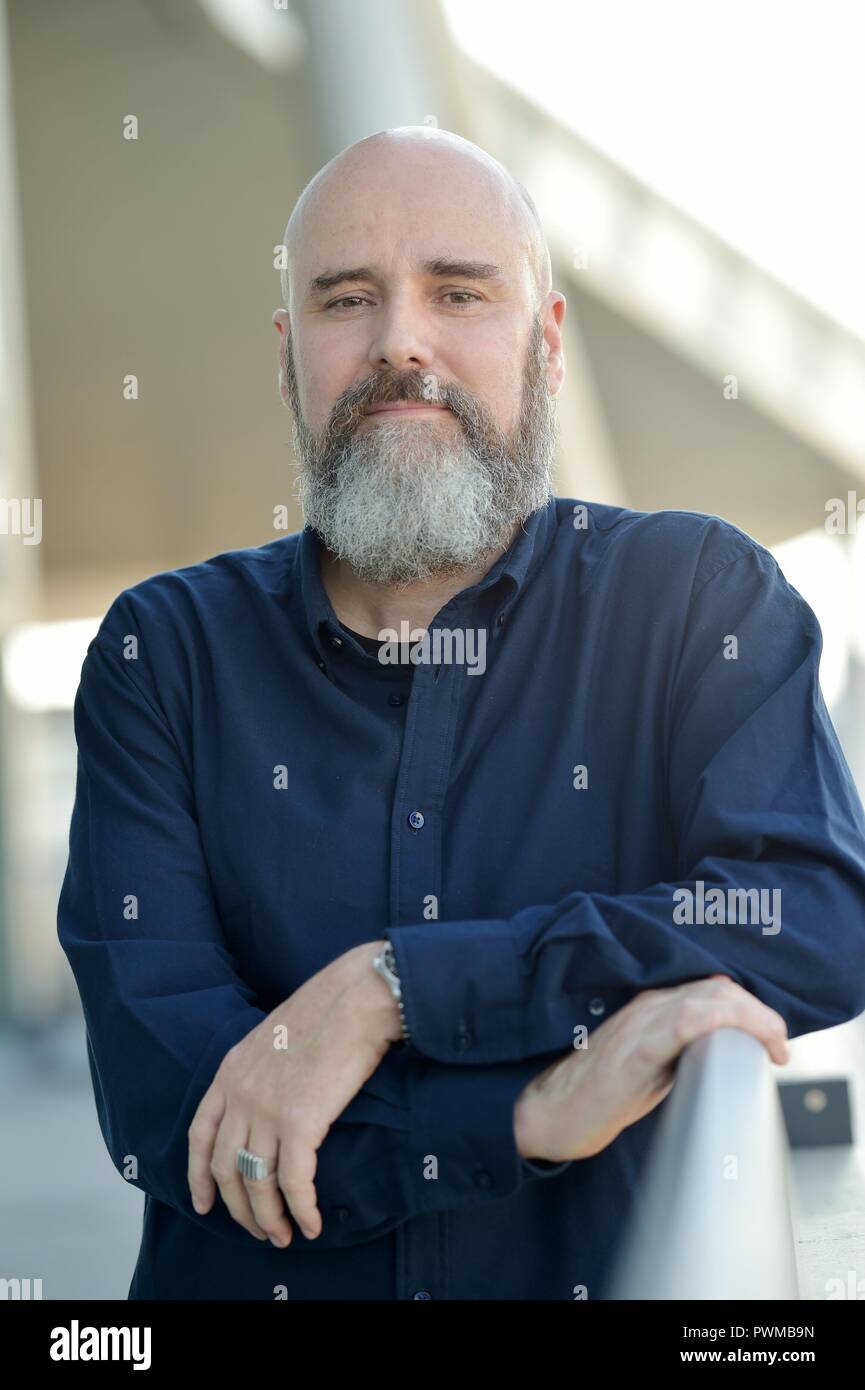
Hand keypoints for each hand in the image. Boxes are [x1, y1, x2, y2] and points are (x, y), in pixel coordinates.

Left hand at [187, 940, 402, 1244]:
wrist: (358, 996)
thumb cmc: (330, 1008)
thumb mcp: (275, 1033)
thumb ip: (264, 1067)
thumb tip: (275, 1096)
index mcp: (230, 1070)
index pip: (200, 1135)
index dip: (199, 1175)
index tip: (204, 1204)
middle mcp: (239, 1093)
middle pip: (225, 1168)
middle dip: (239, 1208)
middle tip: (258, 1231)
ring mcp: (265, 1109)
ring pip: (257, 1183)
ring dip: (269, 1219)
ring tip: (284, 1237)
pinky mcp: (299, 1123)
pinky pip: (294, 1183)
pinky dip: (302, 1210)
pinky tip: (312, 1224)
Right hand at [513, 975, 788, 1161]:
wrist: (550, 1112)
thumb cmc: (598, 1093)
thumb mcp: (652, 1065)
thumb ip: (683, 1049)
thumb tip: (728, 1052)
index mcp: (653, 1008)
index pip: (714, 989)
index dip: (752, 1007)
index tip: (773, 1039)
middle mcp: (649, 1006)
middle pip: (720, 989)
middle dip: (760, 1013)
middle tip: (778, 1046)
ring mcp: (641, 1023)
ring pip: (710, 998)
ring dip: (753, 1018)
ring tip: (773, 1047)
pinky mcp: (636, 1049)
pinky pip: (685, 1021)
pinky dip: (723, 1023)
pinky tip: (741, 1042)